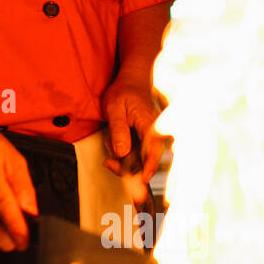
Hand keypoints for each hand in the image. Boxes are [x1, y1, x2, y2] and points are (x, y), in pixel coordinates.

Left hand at [101, 76, 167, 202]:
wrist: (131, 82)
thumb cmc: (124, 92)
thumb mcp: (115, 109)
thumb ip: (119, 130)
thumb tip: (122, 153)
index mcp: (151, 125)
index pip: (154, 152)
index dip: (148, 169)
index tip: (141, 181)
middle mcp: (154, 134)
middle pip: (146, 160)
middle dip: (128, 168)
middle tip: (109, 164)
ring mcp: (149, 138)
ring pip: (139, 159)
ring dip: (122, 160)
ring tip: (109, 143)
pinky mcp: (144, 140)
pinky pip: (135, 153)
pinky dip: (123, 154)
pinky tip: (112, 143)